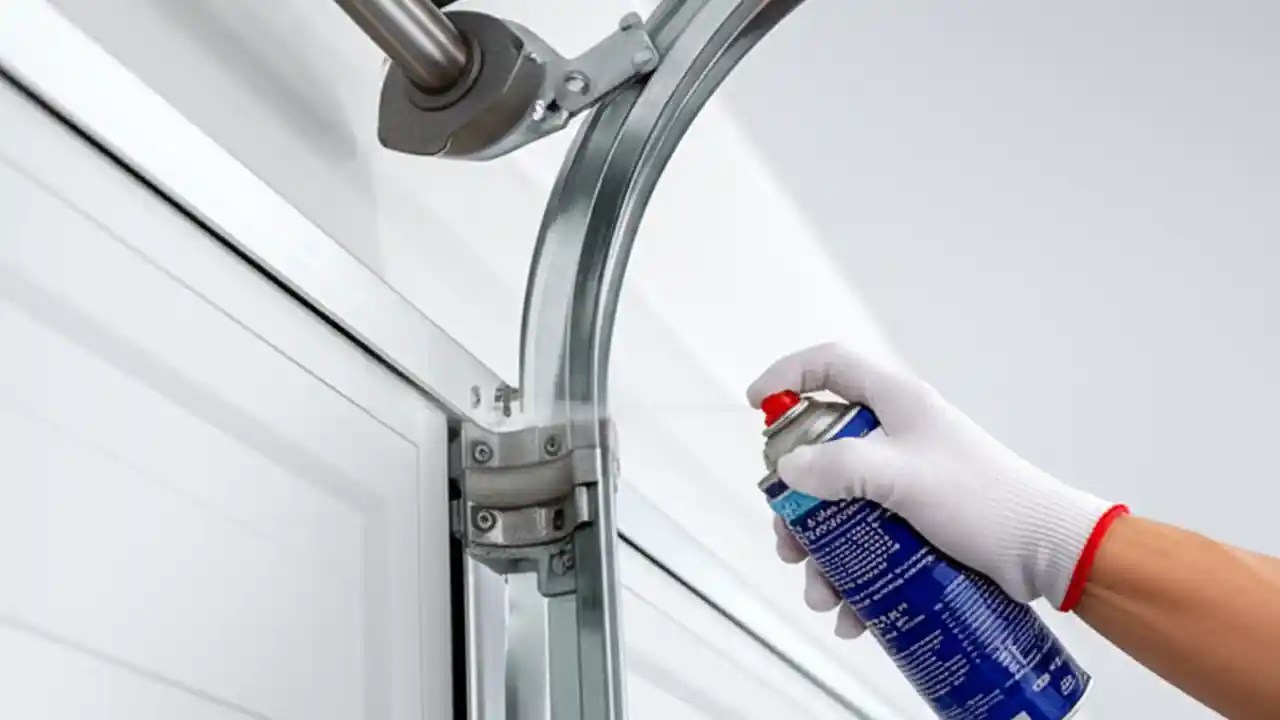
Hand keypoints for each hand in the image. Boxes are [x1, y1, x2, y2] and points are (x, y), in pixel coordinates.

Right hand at [749, 343, 1123, 637]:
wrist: (1048, 552)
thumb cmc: (985, 500)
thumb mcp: (903, 476)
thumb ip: (839, 466)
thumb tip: (789, 468)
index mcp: (895, 404)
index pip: (829, 366)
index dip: (787, 376)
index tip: (755, 404)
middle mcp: (895, 436)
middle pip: (820, 454)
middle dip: (796, 505)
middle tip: (788, 540)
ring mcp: (905, 480)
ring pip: (839, 508)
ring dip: (821, 555)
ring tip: (822, 594)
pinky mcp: (914, 521)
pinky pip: (866, 543)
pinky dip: (853, 578)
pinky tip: (850, 613)